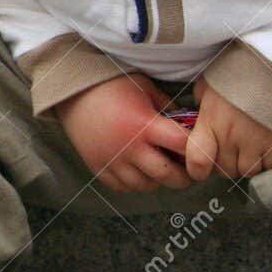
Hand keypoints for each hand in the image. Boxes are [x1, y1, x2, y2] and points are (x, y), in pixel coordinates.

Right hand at [55, 73, 192, 192]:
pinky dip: (133, 183)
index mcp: (145, 124)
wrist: (72, 90)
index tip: (199, 150)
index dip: (196, 149)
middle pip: (168, 175)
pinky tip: (136, 170)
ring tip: (159, 169)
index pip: (183, 145)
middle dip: (183, 177)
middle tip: (186, 171)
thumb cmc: (111, 85)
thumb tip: (186, 122)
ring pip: (145, 185)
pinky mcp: (96, 166)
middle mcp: (130, 147)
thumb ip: (166, 106)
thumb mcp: (144, 87)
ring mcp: (112, 159)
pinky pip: (122, 187)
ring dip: (157, 180)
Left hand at [185, 77, 271, 180]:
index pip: (198, 161)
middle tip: (225, 153)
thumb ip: (200, 107)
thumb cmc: (234, 72)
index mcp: (210, 123)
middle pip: (224, 171)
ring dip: (244, 166)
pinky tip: (263, 151)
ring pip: (246, 172)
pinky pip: (270, 168)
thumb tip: (196, 118)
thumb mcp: (206, 87)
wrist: (270, 65)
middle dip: (222, 166)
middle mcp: (231, 138)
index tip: (198, 166)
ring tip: (244, 152)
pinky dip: (266, 164)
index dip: (196, 170)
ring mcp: (256, 143)